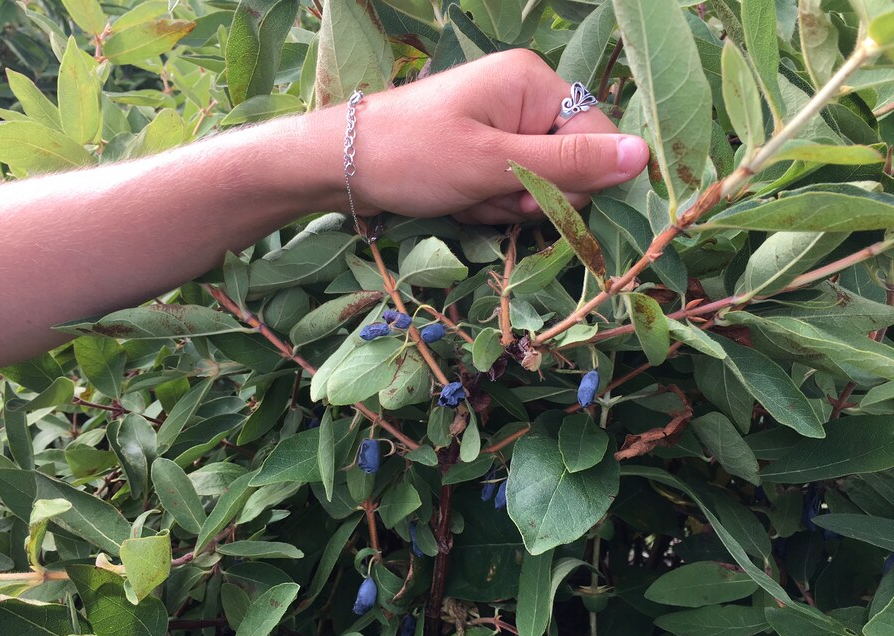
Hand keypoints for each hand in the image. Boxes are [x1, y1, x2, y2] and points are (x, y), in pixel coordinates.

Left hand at [328, 49, 649, 223]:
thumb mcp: (493, 163)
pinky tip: (455, 198)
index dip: (570, 182)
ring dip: (501, 203)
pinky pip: (508, 187)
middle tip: (484, 192)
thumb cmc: (413, 155)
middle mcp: (523, 97)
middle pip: (566, 166)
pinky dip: (484, 203)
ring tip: (462, 194)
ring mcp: (502, 123)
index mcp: (532, 82)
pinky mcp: (483, 148)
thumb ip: (568, 164)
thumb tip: (643, 156)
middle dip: (526, 194)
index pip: (596, 138)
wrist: (342, 165)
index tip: (522, 194)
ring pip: (536, 185)